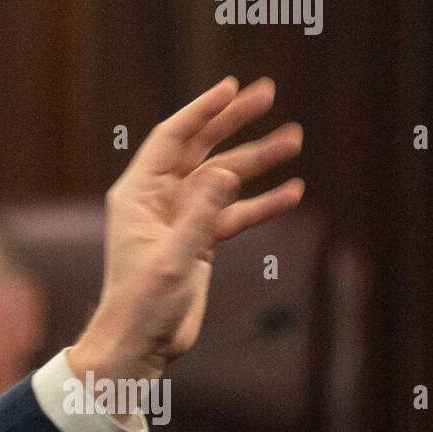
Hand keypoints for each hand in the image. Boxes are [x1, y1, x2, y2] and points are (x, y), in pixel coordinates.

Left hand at [69, 76, 303, 382]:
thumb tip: (225, 170)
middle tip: (269, 95)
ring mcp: (178, 219)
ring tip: (294, 140)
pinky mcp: (196, 241)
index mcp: (138, 194)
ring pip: (223, 180)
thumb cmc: (142, 304)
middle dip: (234, 122)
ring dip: (257, 161)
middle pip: (201, 149)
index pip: (173, 138)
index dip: (202, 110)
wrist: (138, 345)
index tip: (231, 87)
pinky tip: (292, 193)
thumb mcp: (173, 258)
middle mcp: (157, 199)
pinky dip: (260, 204)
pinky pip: (232, 214)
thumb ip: (201, 214)